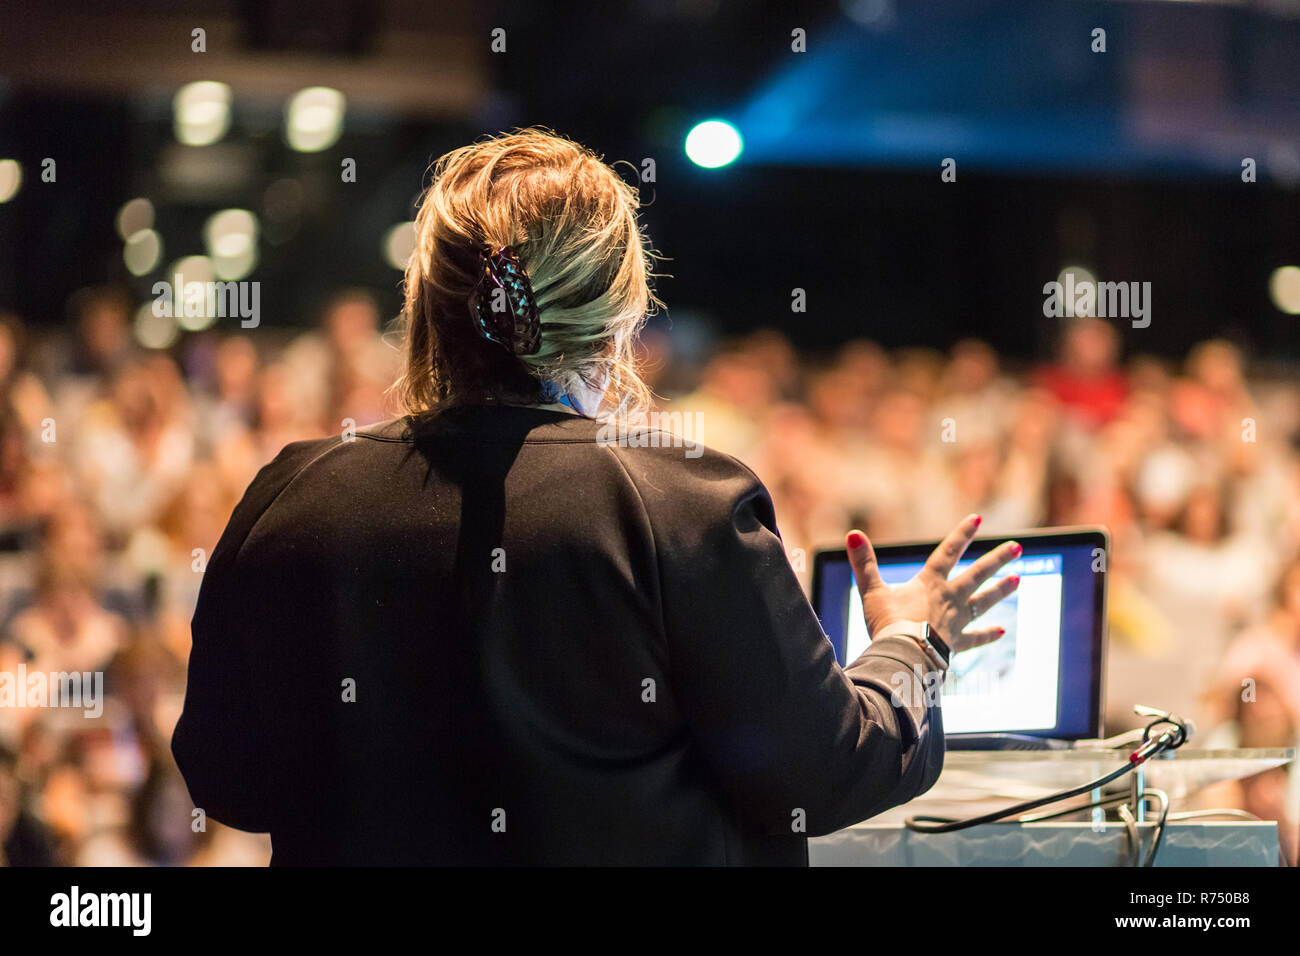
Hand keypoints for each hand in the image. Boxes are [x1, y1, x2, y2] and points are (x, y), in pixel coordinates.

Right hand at [845, 514, 1021, 655]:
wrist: (904, 657)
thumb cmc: (888, 623)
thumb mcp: (872, 590)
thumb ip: (864, 563)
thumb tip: (852, 534)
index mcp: (930, 583)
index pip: (948, 552)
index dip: (962, 534)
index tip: (978, 519)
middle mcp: (949, 598)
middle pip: (977, 574)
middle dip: (997, 559)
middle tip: (1017, 547)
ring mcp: (956, 621)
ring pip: (983, 602)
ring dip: (1001, 590)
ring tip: (1018, 580)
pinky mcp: (956, 644)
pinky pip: (976, 638)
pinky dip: (988, 635)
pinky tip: (1002, 631)